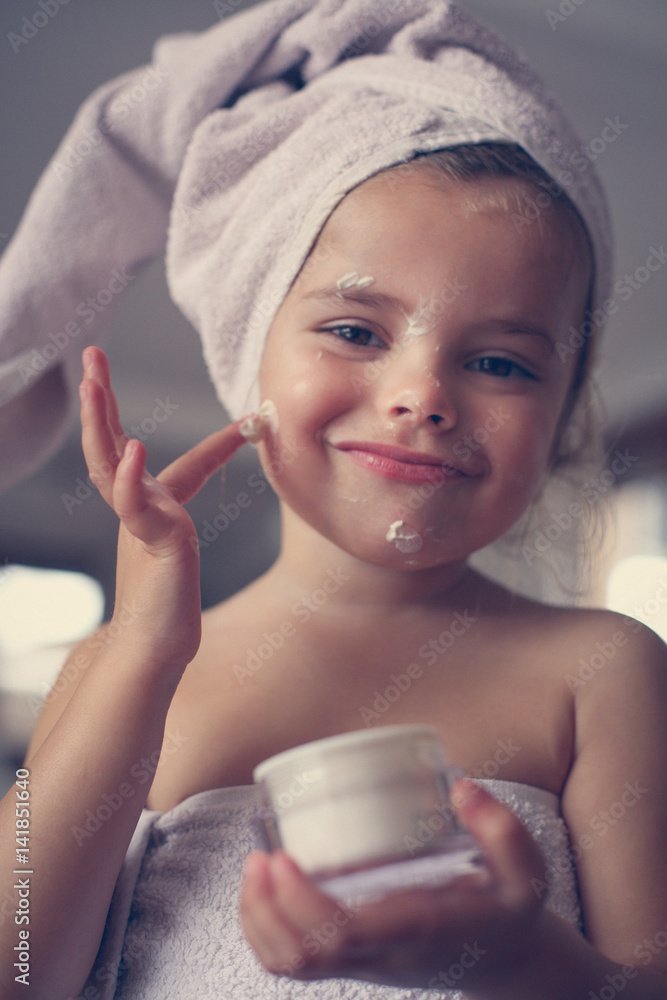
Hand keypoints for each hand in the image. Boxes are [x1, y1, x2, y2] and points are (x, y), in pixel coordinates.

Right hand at [79, 346, 245, 667]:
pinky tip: (134, 449)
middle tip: (92, 354)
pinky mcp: (145, 541)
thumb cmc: (169, 605)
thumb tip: (187, 518)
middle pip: (110, 442)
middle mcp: (138, 507)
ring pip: (109, 465)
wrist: (154, 647)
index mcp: (152, 507)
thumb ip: (176, 526)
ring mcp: (139, 522)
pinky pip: (133, 506)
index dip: (216, 442)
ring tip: (95, 382)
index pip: (183, 463)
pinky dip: (130, 478)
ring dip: (100, 422)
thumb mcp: (179, 552)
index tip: (252, 423)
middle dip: (102, 398)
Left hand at [240, 780, 546, 992]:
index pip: (347, 934)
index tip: (282, 858)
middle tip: (258, 856)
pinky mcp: (355, 961)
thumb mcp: (526, 870)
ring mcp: (367, 963)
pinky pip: (295, 964)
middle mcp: (385, 954)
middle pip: (307, 954)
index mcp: (420, 930)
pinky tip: (261, 891)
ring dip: (260, 921)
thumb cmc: (509, 908)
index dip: (302, 903)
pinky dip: (265, 932)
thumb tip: (462, 788)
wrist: (507, 963)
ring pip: (294, 965)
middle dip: (268, 909)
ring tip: (252, 868)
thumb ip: (502, 828)